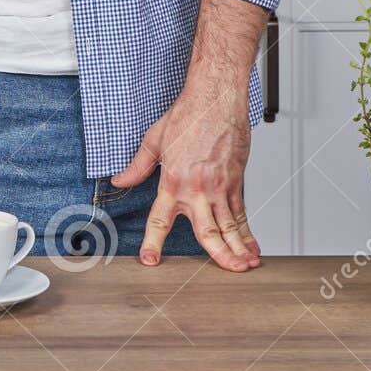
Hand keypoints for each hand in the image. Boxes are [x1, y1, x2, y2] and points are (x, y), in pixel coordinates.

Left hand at [109, 78, 259, 271]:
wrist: (217, 99)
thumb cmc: (188, 115)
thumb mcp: (154, 139)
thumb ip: (137, 166)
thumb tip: (119, 180)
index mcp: (172, 181)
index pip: (159, 219)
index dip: (153, 242)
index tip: (150, 260)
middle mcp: (197, 189)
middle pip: (207, 231)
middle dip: (217, 255)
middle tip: (226, 272)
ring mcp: (220, 187)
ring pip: (229, 226)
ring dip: (238, 248)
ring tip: (244, 266)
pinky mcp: (236, 181)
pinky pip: (241, 212)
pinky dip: (247, 230)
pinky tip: (251, 244)